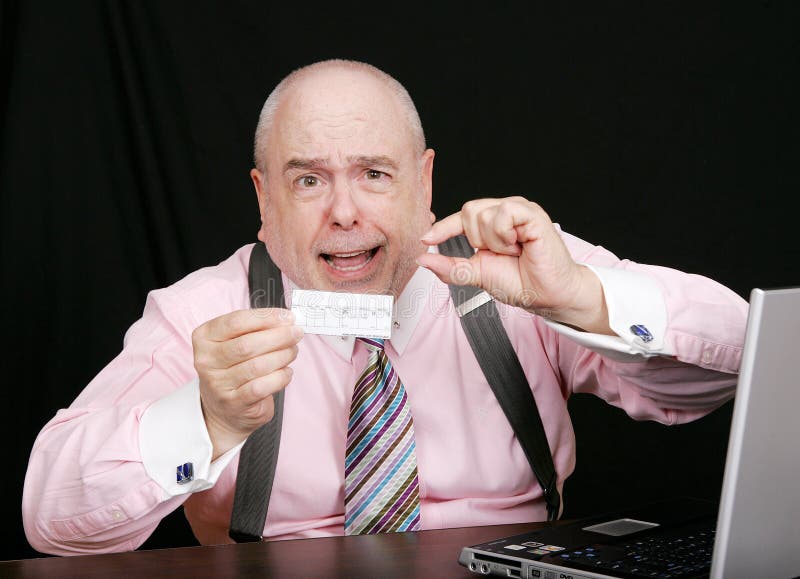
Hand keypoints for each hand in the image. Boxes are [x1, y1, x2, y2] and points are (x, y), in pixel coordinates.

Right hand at [192, 308, 302, 459]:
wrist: (224, 408)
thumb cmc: (234, 367)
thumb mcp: (235, 342)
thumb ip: (256, 328)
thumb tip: (286, 320)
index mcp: (204, 338)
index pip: (235, 321)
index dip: (266, 317)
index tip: (287, 317)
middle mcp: (207, 361)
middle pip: (247, 344)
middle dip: (278, 336)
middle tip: (296, 333)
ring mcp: (218, 384)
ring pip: (257, 366)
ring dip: (282, 356)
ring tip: (292, 351)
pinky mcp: (234, 403)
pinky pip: (262, 387)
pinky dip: (280, 377)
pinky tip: (287, 372)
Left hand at [417, 197, 610, 333]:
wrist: (548, 296)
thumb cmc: (521, 282)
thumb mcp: (477, 274)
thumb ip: (451, 267)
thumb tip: (423, 260)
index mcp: (493, 222)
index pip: (461, 217)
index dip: (443, 228)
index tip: (426, 239)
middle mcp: (506, 211)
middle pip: (469, 211)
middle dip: (477, 240)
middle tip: (501, 254)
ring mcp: (520, 210)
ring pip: (482, 213)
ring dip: (494, 242)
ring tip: (514, 251)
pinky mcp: (532, 214)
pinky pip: (503, 213)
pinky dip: (504, 235)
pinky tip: (519, 245)